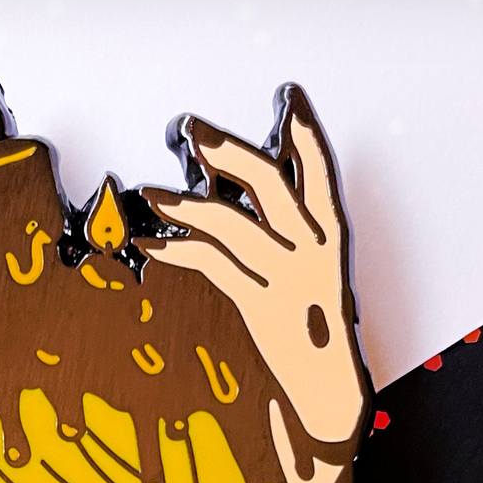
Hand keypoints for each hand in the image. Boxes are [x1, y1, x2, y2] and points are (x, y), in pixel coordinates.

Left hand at [142, 86, 364, 445]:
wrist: (328, 385)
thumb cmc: (313, 320)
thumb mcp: (311, 264)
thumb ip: (287, 223)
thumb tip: (245, 177)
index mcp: (331, 232)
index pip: (321, 169)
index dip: (304, 131)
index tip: (287, 97)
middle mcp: (312, 248)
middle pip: (269, 184)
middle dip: (228, 151)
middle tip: (191, 128)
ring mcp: (286, 277)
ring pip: (233, 225)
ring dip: (186, 205)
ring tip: (152, 193)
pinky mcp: (260, 306)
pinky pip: (213, 268)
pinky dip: (177, 253)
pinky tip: (151, 245)